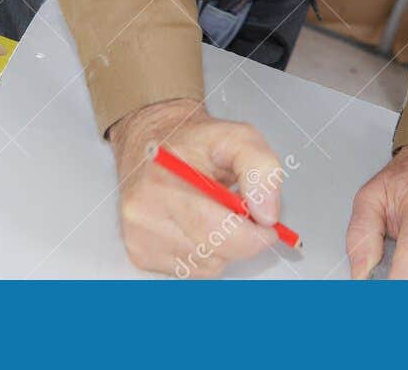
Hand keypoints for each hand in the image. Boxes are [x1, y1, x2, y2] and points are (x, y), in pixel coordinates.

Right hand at [108, 98, 285, 277]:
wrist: (150, 142)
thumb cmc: (192, 142)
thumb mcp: (237, 136)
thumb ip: (261, 169)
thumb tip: (267, 214)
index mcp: (165, 181)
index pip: (216, 230)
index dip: (253, 235)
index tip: (268, 225)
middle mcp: (145, 214)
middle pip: (214, 253)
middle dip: (241, 238)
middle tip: (243, 211)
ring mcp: (139, 238)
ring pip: (206, 266)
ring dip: (222, 246)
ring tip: (214, 211)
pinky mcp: (141, 255)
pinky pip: (192, 270)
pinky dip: (205, 252)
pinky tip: (197, 225)